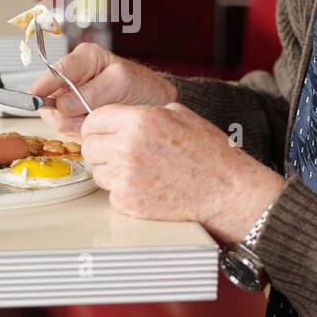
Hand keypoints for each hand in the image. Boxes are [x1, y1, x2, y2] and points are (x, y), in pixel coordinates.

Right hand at [29, 43, 176, 134]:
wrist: (155, 105)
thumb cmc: (142, 87)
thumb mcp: (120, 83)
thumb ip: (90, 93)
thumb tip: (61, 104)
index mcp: (84, 58)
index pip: (54, 71)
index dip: (42, 86)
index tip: (35, 98)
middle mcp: (73, 76)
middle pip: (49, 98)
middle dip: (67, 112)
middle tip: (89, 116)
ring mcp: (71, 97)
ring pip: (56, 117)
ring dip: (75, 124)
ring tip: (99, 118)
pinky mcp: (74, 115)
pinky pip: (66, 128)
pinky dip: (80, 131)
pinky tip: (95, 126)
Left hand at [79, 102, 284, 243]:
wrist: (227, 191)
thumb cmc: (210, 154)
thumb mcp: (179, 115)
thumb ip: (144, 113)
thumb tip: (121, 116)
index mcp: (140, 121)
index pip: (94, 120)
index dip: (97, 126)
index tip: (101, 132)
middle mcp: (128, 148)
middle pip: (89, 147)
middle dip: (101, 148)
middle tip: (118, 152)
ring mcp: (126, 178)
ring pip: (97, 172)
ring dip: (111, 171)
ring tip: (139, 170)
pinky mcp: (129, 203)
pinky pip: (111, 194)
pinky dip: (124, 192)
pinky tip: (146, 186)